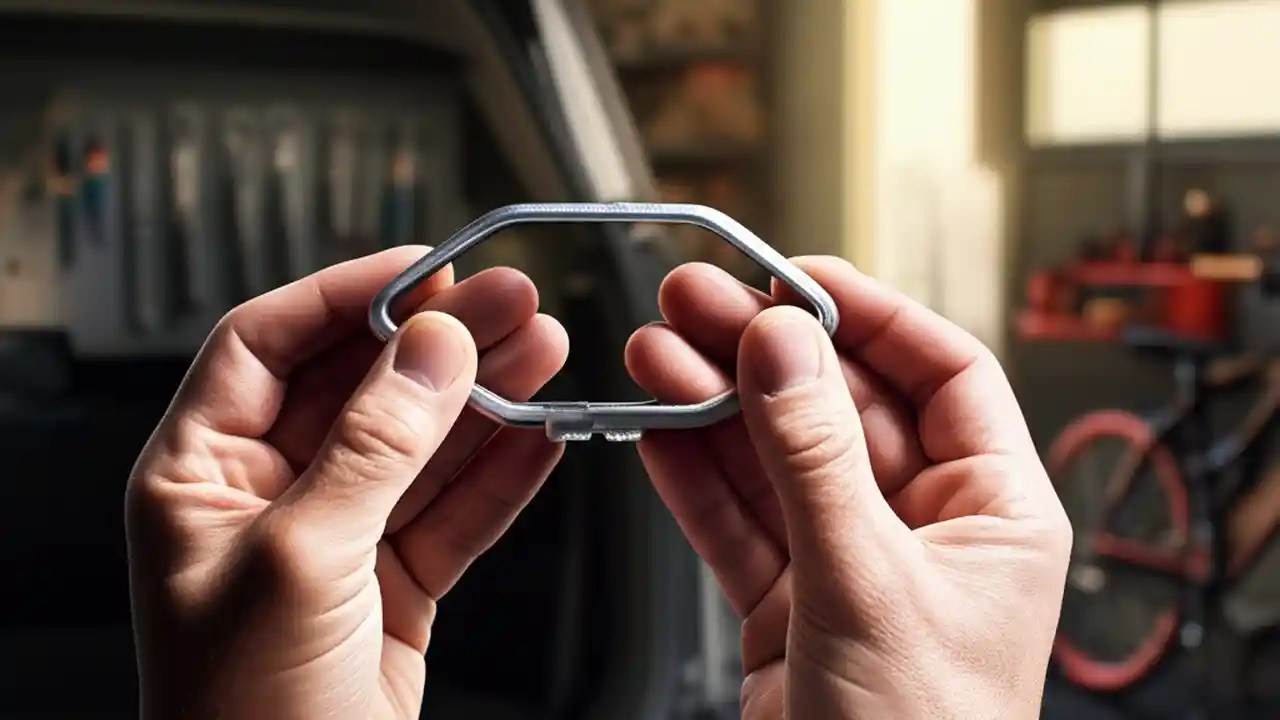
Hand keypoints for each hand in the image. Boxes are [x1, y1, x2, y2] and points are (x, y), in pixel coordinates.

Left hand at [125, 248, 567, 718]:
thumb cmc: (239, 718)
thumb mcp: (301, 561)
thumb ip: (372, 448)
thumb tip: (429, 351)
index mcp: (199, 477)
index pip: (267, 345)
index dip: (345, 295)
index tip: (423, 269)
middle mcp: (266, 498)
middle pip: (359, 386)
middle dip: (438, 343)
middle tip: (510, 304)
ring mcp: (337, 540)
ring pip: (421, 444)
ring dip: (486, 398)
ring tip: (545, 351)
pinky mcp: (395, 584)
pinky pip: (455, 509)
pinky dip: (503, 473)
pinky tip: (542, 432)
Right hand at [625, 257, 1070, 718]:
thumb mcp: (868, 585)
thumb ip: (816, 459)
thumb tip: (783, 347)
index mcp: (996, 515)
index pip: (942, 374)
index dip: (870, 315)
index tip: (798, 277)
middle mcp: (926, 531)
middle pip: (841, 408)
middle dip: (764, 353)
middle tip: (696, 301)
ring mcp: (851, 566)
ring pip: (777, 460)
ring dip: (715, 405)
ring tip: (656, 350)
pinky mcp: (788, 608)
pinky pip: (740, 522)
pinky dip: (695, 477)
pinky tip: (657, 427)